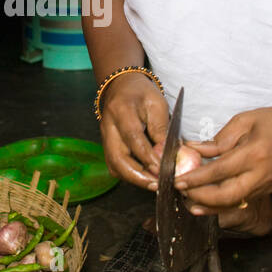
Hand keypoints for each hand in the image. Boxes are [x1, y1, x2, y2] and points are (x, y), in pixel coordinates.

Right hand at [97, 73, 169, 189]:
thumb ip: (161, 128)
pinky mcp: (107, 147)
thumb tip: (167, 155)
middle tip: (157, 185)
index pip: (133, 138)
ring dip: (134, 179)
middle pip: (117, 158)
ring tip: (154, 185)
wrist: (121, 86)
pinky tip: (145, 178)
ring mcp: (105, 139)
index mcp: (121, 111)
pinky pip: (115, 166)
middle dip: (138, 176)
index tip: (163, 169)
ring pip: (114, 166)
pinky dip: (130, 175)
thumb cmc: (142, 93)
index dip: (148, 157)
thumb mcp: (157, 104)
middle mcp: (108, 127)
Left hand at [176, 98, 271, 211]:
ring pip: (233, 203)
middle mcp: (261, 174)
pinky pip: (241, 201)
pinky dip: (223, 203)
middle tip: (181, 191)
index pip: (219, 170)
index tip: (178, 180)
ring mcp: (265, 185)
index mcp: (254, 153)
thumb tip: (194, 149)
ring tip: (189, 201)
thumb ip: (219, 139)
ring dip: (209, 205)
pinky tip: (208, 202)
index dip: (196, 178)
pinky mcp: (267, 190)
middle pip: (226, 196)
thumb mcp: (245, 121)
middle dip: (200, 197)